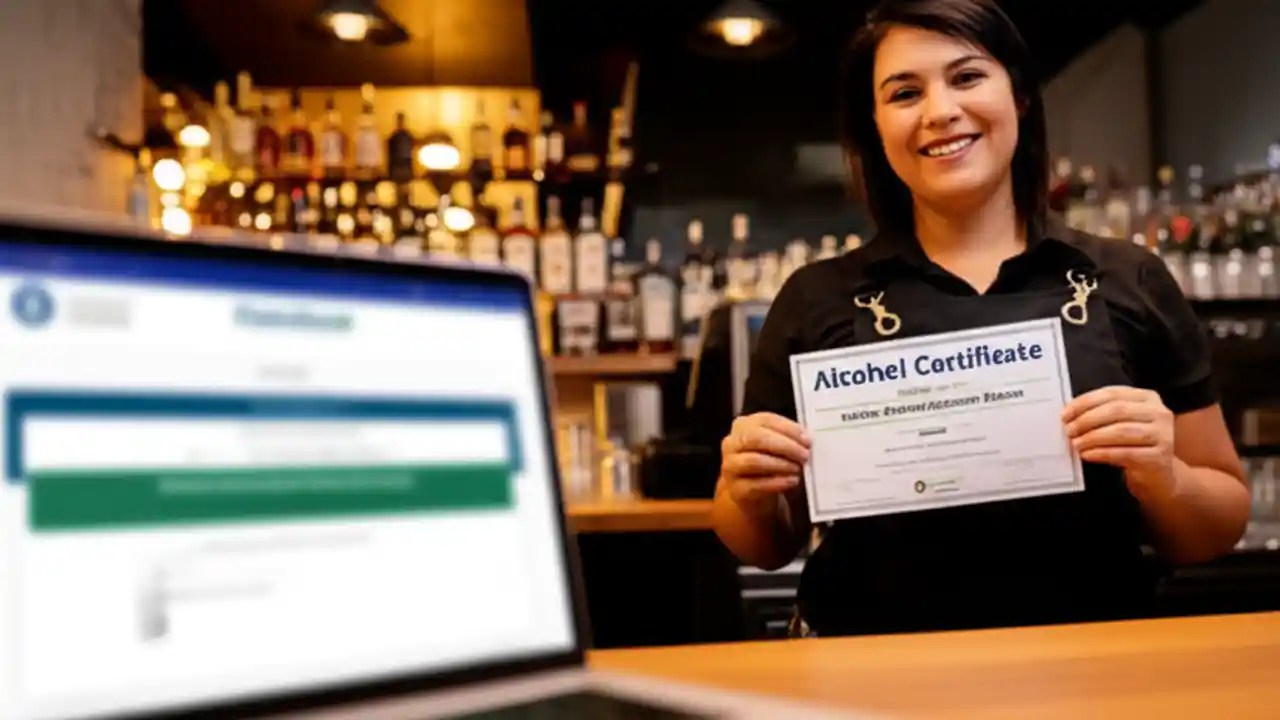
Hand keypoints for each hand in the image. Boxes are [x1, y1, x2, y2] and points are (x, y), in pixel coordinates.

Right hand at [720, 413, 811, 515]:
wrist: (752, 493)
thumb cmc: (768, 463)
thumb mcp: (775, 446)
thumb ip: (787, 439)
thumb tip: (806, 440)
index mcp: (743, 425)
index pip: (765, 420)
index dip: (788, 429)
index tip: (807, 439)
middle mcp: (732, 443)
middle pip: (757, 438)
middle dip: (785, 446)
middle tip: (804, 455)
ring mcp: (731, 466)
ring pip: (754, 461)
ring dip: (781, 464)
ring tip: (797, 468)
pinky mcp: (735, 488)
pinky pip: (756, 484)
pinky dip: (777, 482)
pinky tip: (791, 481)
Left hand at [1061, 385, 1175, 500]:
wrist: (1158, 474)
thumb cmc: (1134, 445)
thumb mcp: (1122, 423)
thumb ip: (1102, 413)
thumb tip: (1070, 414)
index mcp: (1147, 398)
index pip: (1112, 393)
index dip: (1085, 402)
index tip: (1066, 413)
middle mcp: (1158, 413)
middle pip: (1116, 410)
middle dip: (1087, 420)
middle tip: (1069, 430)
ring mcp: (1162, 435)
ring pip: (1120, 431)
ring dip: (1092, 437)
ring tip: (1076, 444)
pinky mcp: (1159, 457)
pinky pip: (1124, 453)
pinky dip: (1101, 453)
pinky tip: (1088, 455)